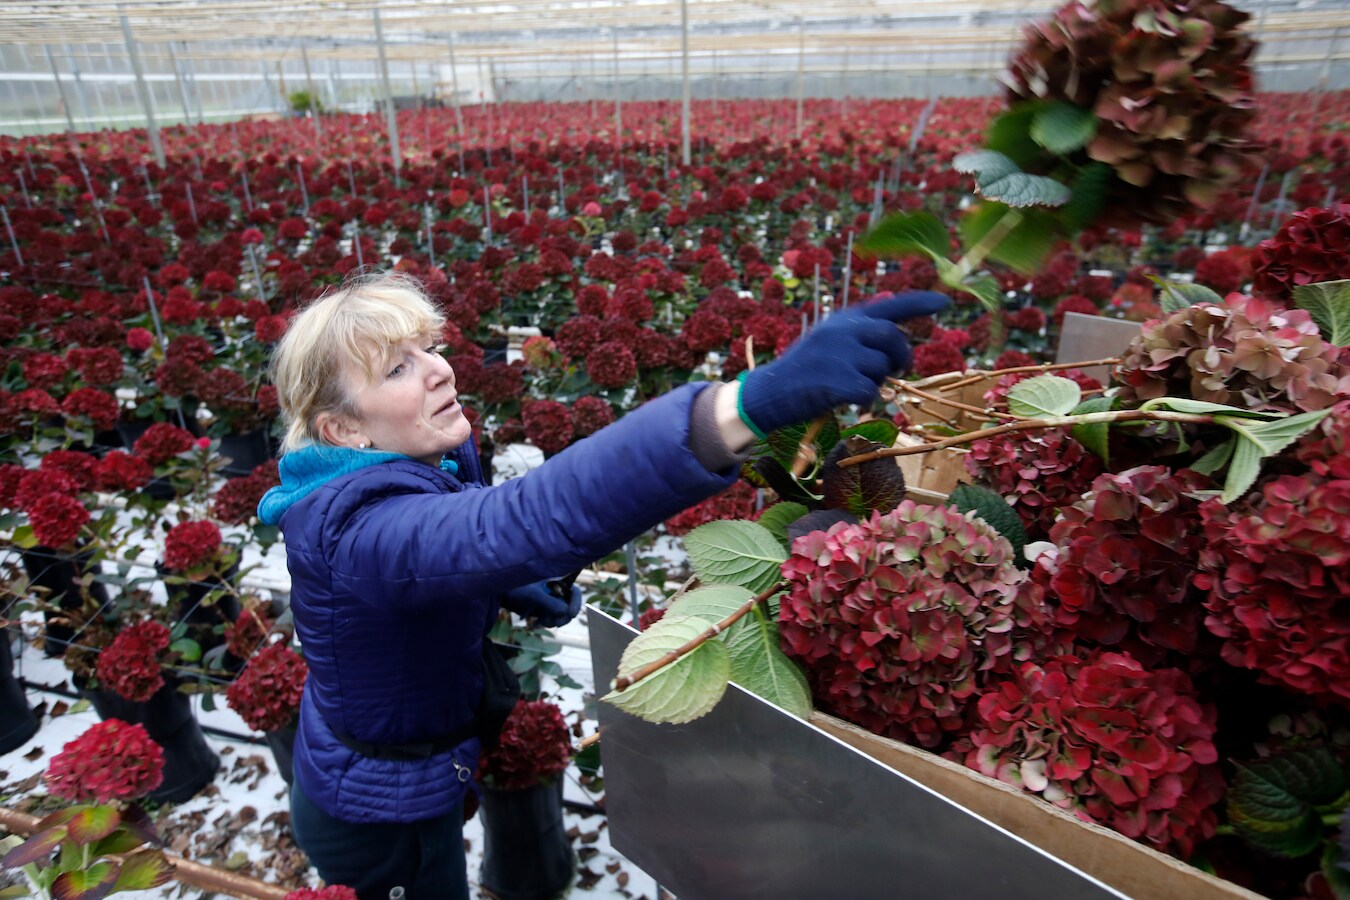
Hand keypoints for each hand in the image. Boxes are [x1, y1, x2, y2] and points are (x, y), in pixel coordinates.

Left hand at [502, 580, 582, 627]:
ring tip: (538, 622)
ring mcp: (549, 602)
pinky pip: (550, 620)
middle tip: (552, 623)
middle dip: (561, 617)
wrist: (499, 595)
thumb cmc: (515, 588)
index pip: (574, 592)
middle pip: (569, 607)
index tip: (571, 614)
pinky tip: (534, 624)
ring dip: (551, 622)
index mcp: (556, 582)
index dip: (576, 603)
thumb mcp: (533, 594)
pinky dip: (544, 624)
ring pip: (560, 616)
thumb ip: (549, 602)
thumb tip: (566, 612)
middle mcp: (555, 591)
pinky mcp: (542, 611)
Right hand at [738, 291, 949, 434]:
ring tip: (851, 385)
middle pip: (892, 337)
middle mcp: (842, 331)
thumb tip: (892, 325)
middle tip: (898, 367)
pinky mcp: (837, 381)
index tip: (942, 303)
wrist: (770, 392)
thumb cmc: (803, 369)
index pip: (888, 306)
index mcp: (843, 319)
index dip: (918, 303)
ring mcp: (839, 355)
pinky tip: (844, 400)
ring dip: (875, 381)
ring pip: (881, 367)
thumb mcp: (828, 339)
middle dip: (900, 354)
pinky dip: (863, 400)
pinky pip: (869, 391)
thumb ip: (857, 332)